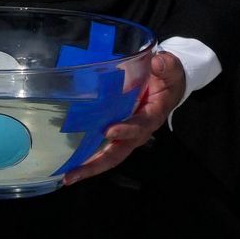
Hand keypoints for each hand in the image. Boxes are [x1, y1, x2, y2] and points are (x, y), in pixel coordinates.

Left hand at [63, 51, 185, 184]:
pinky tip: (69, 162)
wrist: (166, 82)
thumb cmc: (167, 77)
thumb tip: (159, 62)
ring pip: (110, 153)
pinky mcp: (116, 128)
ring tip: (68, 176)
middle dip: (98, 164)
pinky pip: (102, 144)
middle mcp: (138, 129)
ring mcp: (126, 131)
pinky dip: (87, 153)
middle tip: (74, 174)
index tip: (109, 131)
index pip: (140, 125)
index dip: (126, 129)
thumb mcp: (171, 69)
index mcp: (152, 114)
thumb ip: (167, 66)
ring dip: (89, 165)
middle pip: (120, 151)